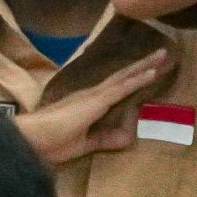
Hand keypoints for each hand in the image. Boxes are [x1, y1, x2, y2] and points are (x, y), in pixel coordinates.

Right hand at [13, 50, 175, 164]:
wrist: (34, 140)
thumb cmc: (52, 142)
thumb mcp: (86, 143)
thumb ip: (106, 138)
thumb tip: (128, 137)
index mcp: (88, 103)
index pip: (116, 88)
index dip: (133, 77)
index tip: (150, 69)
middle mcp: (92, 94)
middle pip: (122, 77)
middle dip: (143, 65)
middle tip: (162, 53)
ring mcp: (94, 96)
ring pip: (125, 78)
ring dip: (145, 66)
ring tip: (162, 55)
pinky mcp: (97, 101)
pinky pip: (122, 88)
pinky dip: (138, 79)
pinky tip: (152, 72)